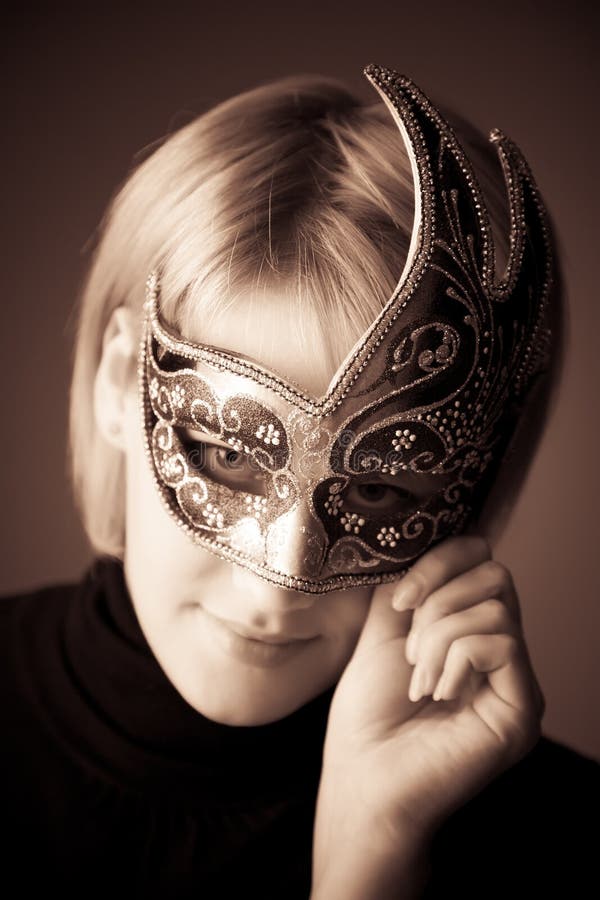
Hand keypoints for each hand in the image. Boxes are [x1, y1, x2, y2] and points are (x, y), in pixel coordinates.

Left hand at [312, 534, 544, 886]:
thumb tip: (419, 547)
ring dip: (439, 636)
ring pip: (496, 607)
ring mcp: (517, 681)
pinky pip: (501, 641)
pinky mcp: (522, 708)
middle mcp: (501, 653)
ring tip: (419, 680)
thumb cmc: (368, 717)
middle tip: (410, 649)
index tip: (399, 600)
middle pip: (495, 574)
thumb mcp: (382, 634)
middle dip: (437, 601)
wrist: (364, 780)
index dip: (440, 562)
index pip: (480, 560)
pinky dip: (457, 657)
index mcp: (470, 632)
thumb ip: (406, 588)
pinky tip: (438, 693)